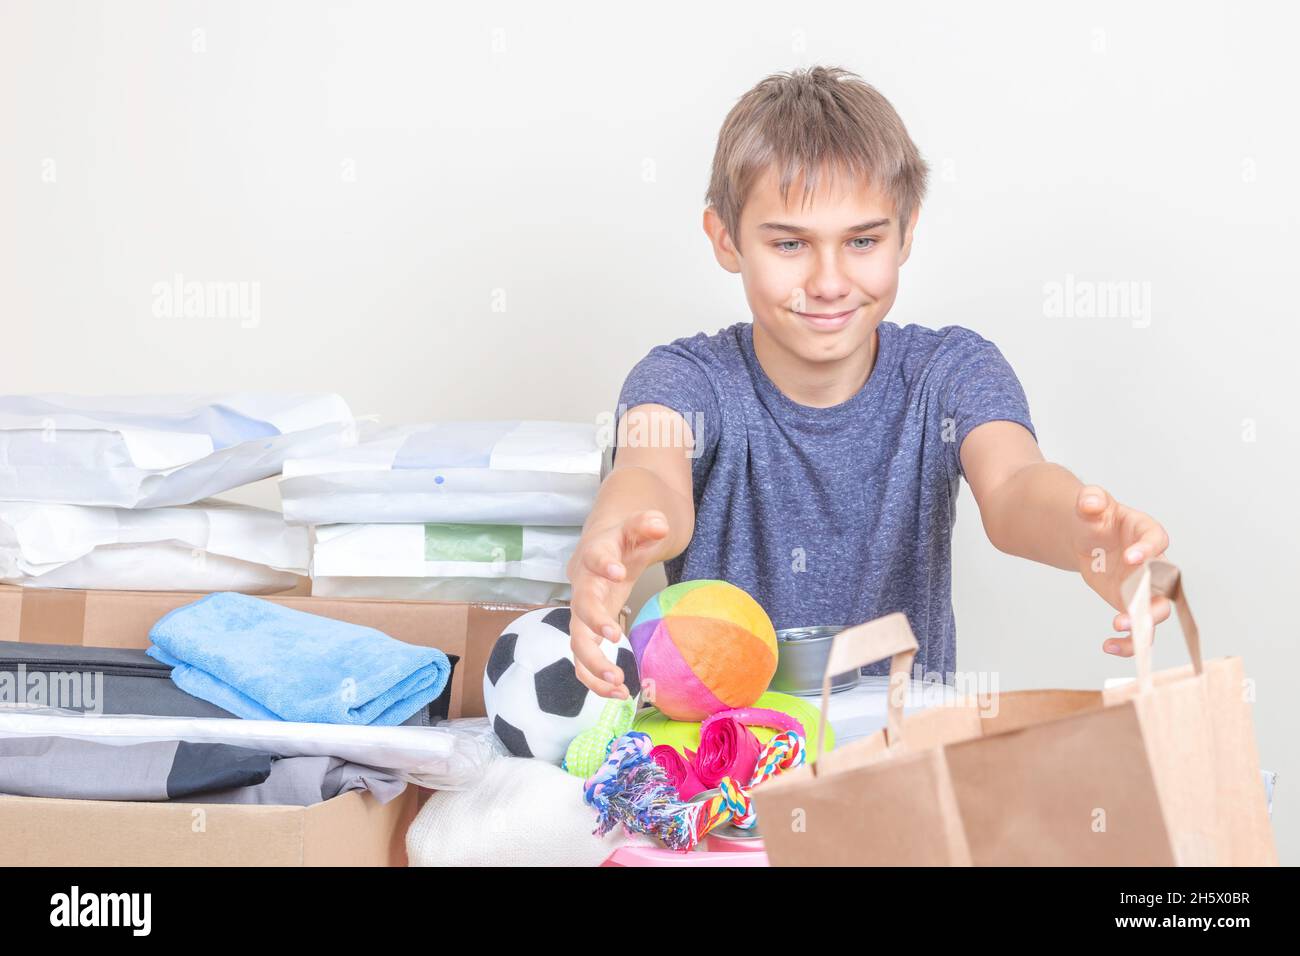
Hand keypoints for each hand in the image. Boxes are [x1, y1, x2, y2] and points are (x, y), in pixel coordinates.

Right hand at [566, 510, 669, 698]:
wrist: (605, 549)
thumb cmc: (624, 540)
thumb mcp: (638, 526)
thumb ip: (647, 524)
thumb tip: (659, 524)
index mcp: (595, 556)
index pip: (595, 557)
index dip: (602, 564)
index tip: (618, 572)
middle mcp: (583, 586)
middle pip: (579, 606)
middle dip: (594, 623)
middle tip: (615, 637)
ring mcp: (583, 612)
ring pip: (577, 641)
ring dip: (593, 664)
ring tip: (618, 684)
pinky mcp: (588, 632)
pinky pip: (584, 659)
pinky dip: (595, 679)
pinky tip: (619, 693)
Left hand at [1071, 485, 1171, 657]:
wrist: (1086, 535)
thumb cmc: (1095, 517)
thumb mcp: (1090, 504)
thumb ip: (1091, 500)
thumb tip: (1090, 501)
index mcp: (1147, 532)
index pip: (1156, 540)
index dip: (1149, 550)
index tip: (1132, 558)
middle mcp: (1153, 562)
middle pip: (1166, 584)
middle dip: (1153, 599)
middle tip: (1132, 608)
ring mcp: (1145, 586)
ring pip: (1156, 611)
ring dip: (1143, 625)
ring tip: (1119, 629)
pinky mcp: (1131, 603)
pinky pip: (1137, 626)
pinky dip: (1127, 640)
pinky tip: (1109, 645)